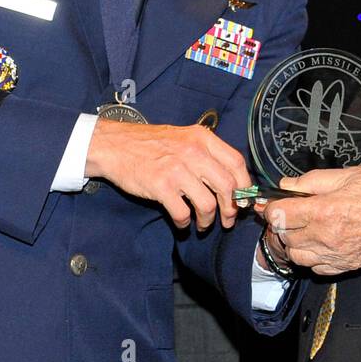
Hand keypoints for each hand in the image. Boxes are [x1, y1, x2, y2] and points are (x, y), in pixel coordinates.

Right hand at [86, 119, 251, 230]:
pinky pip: (183, 213)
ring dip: (208, 220)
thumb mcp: (184, 137)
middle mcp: (193, 152)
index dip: (244, 185)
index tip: (244, 200)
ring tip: (202, 224)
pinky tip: (182, 223)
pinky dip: (185, 223)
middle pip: (227, 186)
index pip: (236, 163)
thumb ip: (207, 153)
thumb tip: (231, 179)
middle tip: (228, 219)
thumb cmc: (151, 144)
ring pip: (207, 204)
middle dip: (231, 208)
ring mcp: (176, 169)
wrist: (115, 145)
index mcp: (202, 138)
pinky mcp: (160, 186)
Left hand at [254, 165, 360, 274]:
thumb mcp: (347, 174)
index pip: (279, 215)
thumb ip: (312, 180)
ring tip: (305, 227)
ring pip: (296, 256)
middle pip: (284, 236)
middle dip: (283, 223)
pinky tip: (319, 242)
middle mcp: (326, 237)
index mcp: (324, 211)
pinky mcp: (345, 266)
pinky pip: (315, 268)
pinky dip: (311, 257)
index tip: (277, 201)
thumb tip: (287, 184)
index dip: (273, 206)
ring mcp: (335, 255)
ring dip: (294, 242)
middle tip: (292, 211)